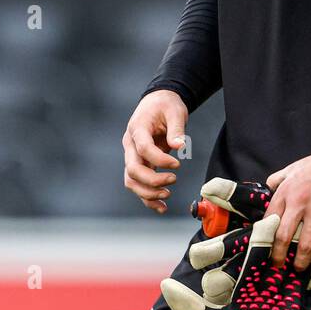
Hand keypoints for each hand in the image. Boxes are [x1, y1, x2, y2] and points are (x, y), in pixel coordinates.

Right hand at [122, 89, 187, 212]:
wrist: (157, 102)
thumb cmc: (166, 105)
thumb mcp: (175, 111)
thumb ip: (176, 129)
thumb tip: (179, 146)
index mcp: (138, 128)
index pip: (143, 149)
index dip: (159, 160)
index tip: (177, 164)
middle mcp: (130, 144)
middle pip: (133, 169)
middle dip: (152, 180)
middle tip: (173, 180)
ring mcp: (132, 155)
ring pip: (131, 181)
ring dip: (148, 192)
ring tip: (167, 194)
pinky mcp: (139, 163)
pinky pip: (138, 184)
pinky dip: (147, 198)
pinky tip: (162, 207)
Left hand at [266, 150, 310, 270]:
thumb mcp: (293, 167)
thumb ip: (277, 179)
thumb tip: (266, 190)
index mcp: (286, 191)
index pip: (269, 219)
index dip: (265, 237)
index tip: (265, 247)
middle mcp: (299, 203)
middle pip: (283, 236)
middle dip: (278, 255)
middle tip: (279, 264)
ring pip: (305, 245)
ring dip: (301, 261)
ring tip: (299, 266)